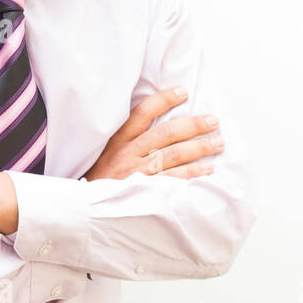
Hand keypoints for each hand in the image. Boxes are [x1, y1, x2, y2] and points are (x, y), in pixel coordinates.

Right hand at [85, 88, 222, 181]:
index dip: (164, 100)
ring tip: (218, 143)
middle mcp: (127, 154)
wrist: (84, 211)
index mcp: (117, 141)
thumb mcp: (103, 154)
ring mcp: (137, 174)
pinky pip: (173, 181)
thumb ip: (126, 139)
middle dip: (193, 125)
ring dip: (199, 148)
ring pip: (173, 156)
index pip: (142, 113)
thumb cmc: (97, 181)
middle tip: (213, 121)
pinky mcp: (144, 193)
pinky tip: (207, 170)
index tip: (183, 92)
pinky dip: (192, 174)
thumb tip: (155, 121)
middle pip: (166, 133)